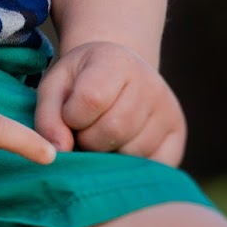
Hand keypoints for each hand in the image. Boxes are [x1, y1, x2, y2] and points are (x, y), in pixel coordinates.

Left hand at [34, 41, 185, 165]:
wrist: (117, 74)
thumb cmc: (80, 82)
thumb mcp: (56, 86)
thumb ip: (48, 116)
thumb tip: (60, 151)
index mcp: (116, 60)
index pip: (90, 100)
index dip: (71, 116)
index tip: (69, 113)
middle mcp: (149, 81)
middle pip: (114, 129)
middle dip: (89, 140)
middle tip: (84, 130)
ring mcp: (168, 108)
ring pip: (134, 152)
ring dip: (109, 154)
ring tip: (103, 136)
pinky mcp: (178, 134)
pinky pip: (154, 166)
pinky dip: (132, 165)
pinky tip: (121, 146)